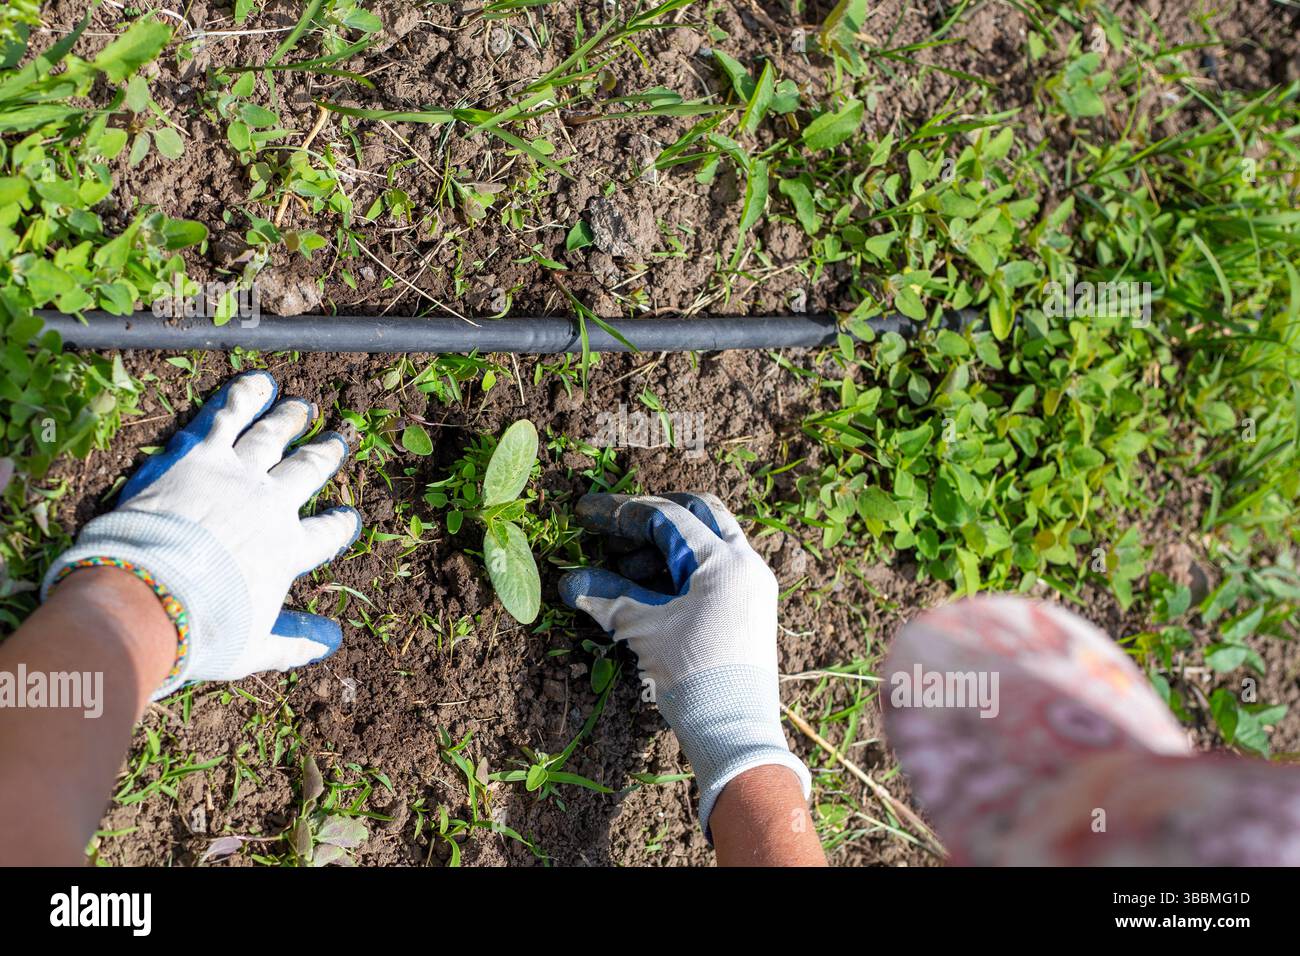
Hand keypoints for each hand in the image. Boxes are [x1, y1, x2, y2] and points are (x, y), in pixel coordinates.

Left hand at [41, 371, 360, 698]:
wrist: (152, 597)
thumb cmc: (203, 628)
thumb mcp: (253, 647)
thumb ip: (292, 642)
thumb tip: (329, 645)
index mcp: (287, 551)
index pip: (327, 533)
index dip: (341, 525)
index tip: (347, 518)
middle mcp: (271, 506)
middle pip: (307, 471)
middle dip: (325, 454)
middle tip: (339, 439)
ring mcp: (237, 476)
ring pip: (272, 438)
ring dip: (289, 420)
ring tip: (302, 406)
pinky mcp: (200, 456)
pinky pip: (227, 418)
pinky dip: (243, 398)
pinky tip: (257, 382)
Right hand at [559, 492, 809, 835]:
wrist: (733, 731)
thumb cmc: (692, 677)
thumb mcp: (644, 631)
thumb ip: (608, 598)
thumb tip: (568, 583)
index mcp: (725, 562)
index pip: (668, 517)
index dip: (622, 513)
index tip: (587, 515)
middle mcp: (748, 563)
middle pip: (699, 513)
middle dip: (654, 516)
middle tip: (616, 530)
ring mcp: (755, 584)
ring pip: (711, 539)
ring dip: (669, 544)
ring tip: (628, 571)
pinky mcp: (753, 605)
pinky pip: (718, 567)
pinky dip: (685, 567)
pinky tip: (653, 588)